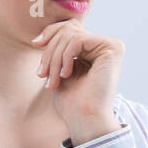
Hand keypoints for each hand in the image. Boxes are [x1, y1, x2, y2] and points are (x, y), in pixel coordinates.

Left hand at [32, 18, 123, 140]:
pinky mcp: (113, 48)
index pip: (69, 27)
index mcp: (93, 49)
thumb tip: (40, 37)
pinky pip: (77, 40)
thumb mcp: (58, 70)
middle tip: (42, 74)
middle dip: (50, 52)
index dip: (50, 32)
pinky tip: (66, 74)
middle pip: (68, 30)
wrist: (84, 119)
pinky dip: (65, 57)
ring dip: (54, 59)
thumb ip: (56, 51)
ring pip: (71, 35)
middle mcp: (104, 45)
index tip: (35, 44)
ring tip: (52, 80)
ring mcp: (111, 46)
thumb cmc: (71, 102)